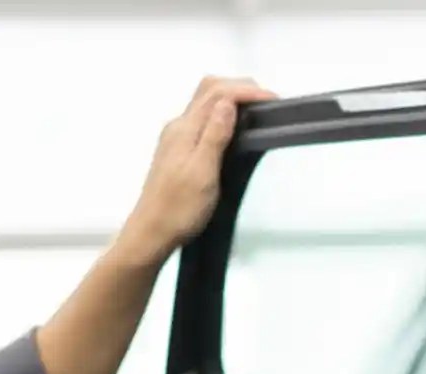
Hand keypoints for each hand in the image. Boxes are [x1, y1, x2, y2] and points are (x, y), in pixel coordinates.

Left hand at [121, 76, 276, 263]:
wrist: (151, 234)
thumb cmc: (179, 209)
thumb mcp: (203, 172)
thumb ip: (215, 135)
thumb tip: (228, 102)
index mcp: (185, 129)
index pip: (217, 93)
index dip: (247, 90)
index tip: (273, 100)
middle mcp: (178, 127)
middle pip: (209, 90)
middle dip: (239, 87)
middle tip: (267, 102)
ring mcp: (176, 138)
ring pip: (205, 103)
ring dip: (231, 99)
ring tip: (256, 112)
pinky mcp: (178, 151)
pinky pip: (202, 120)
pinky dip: (222, 114)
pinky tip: (234, 129)